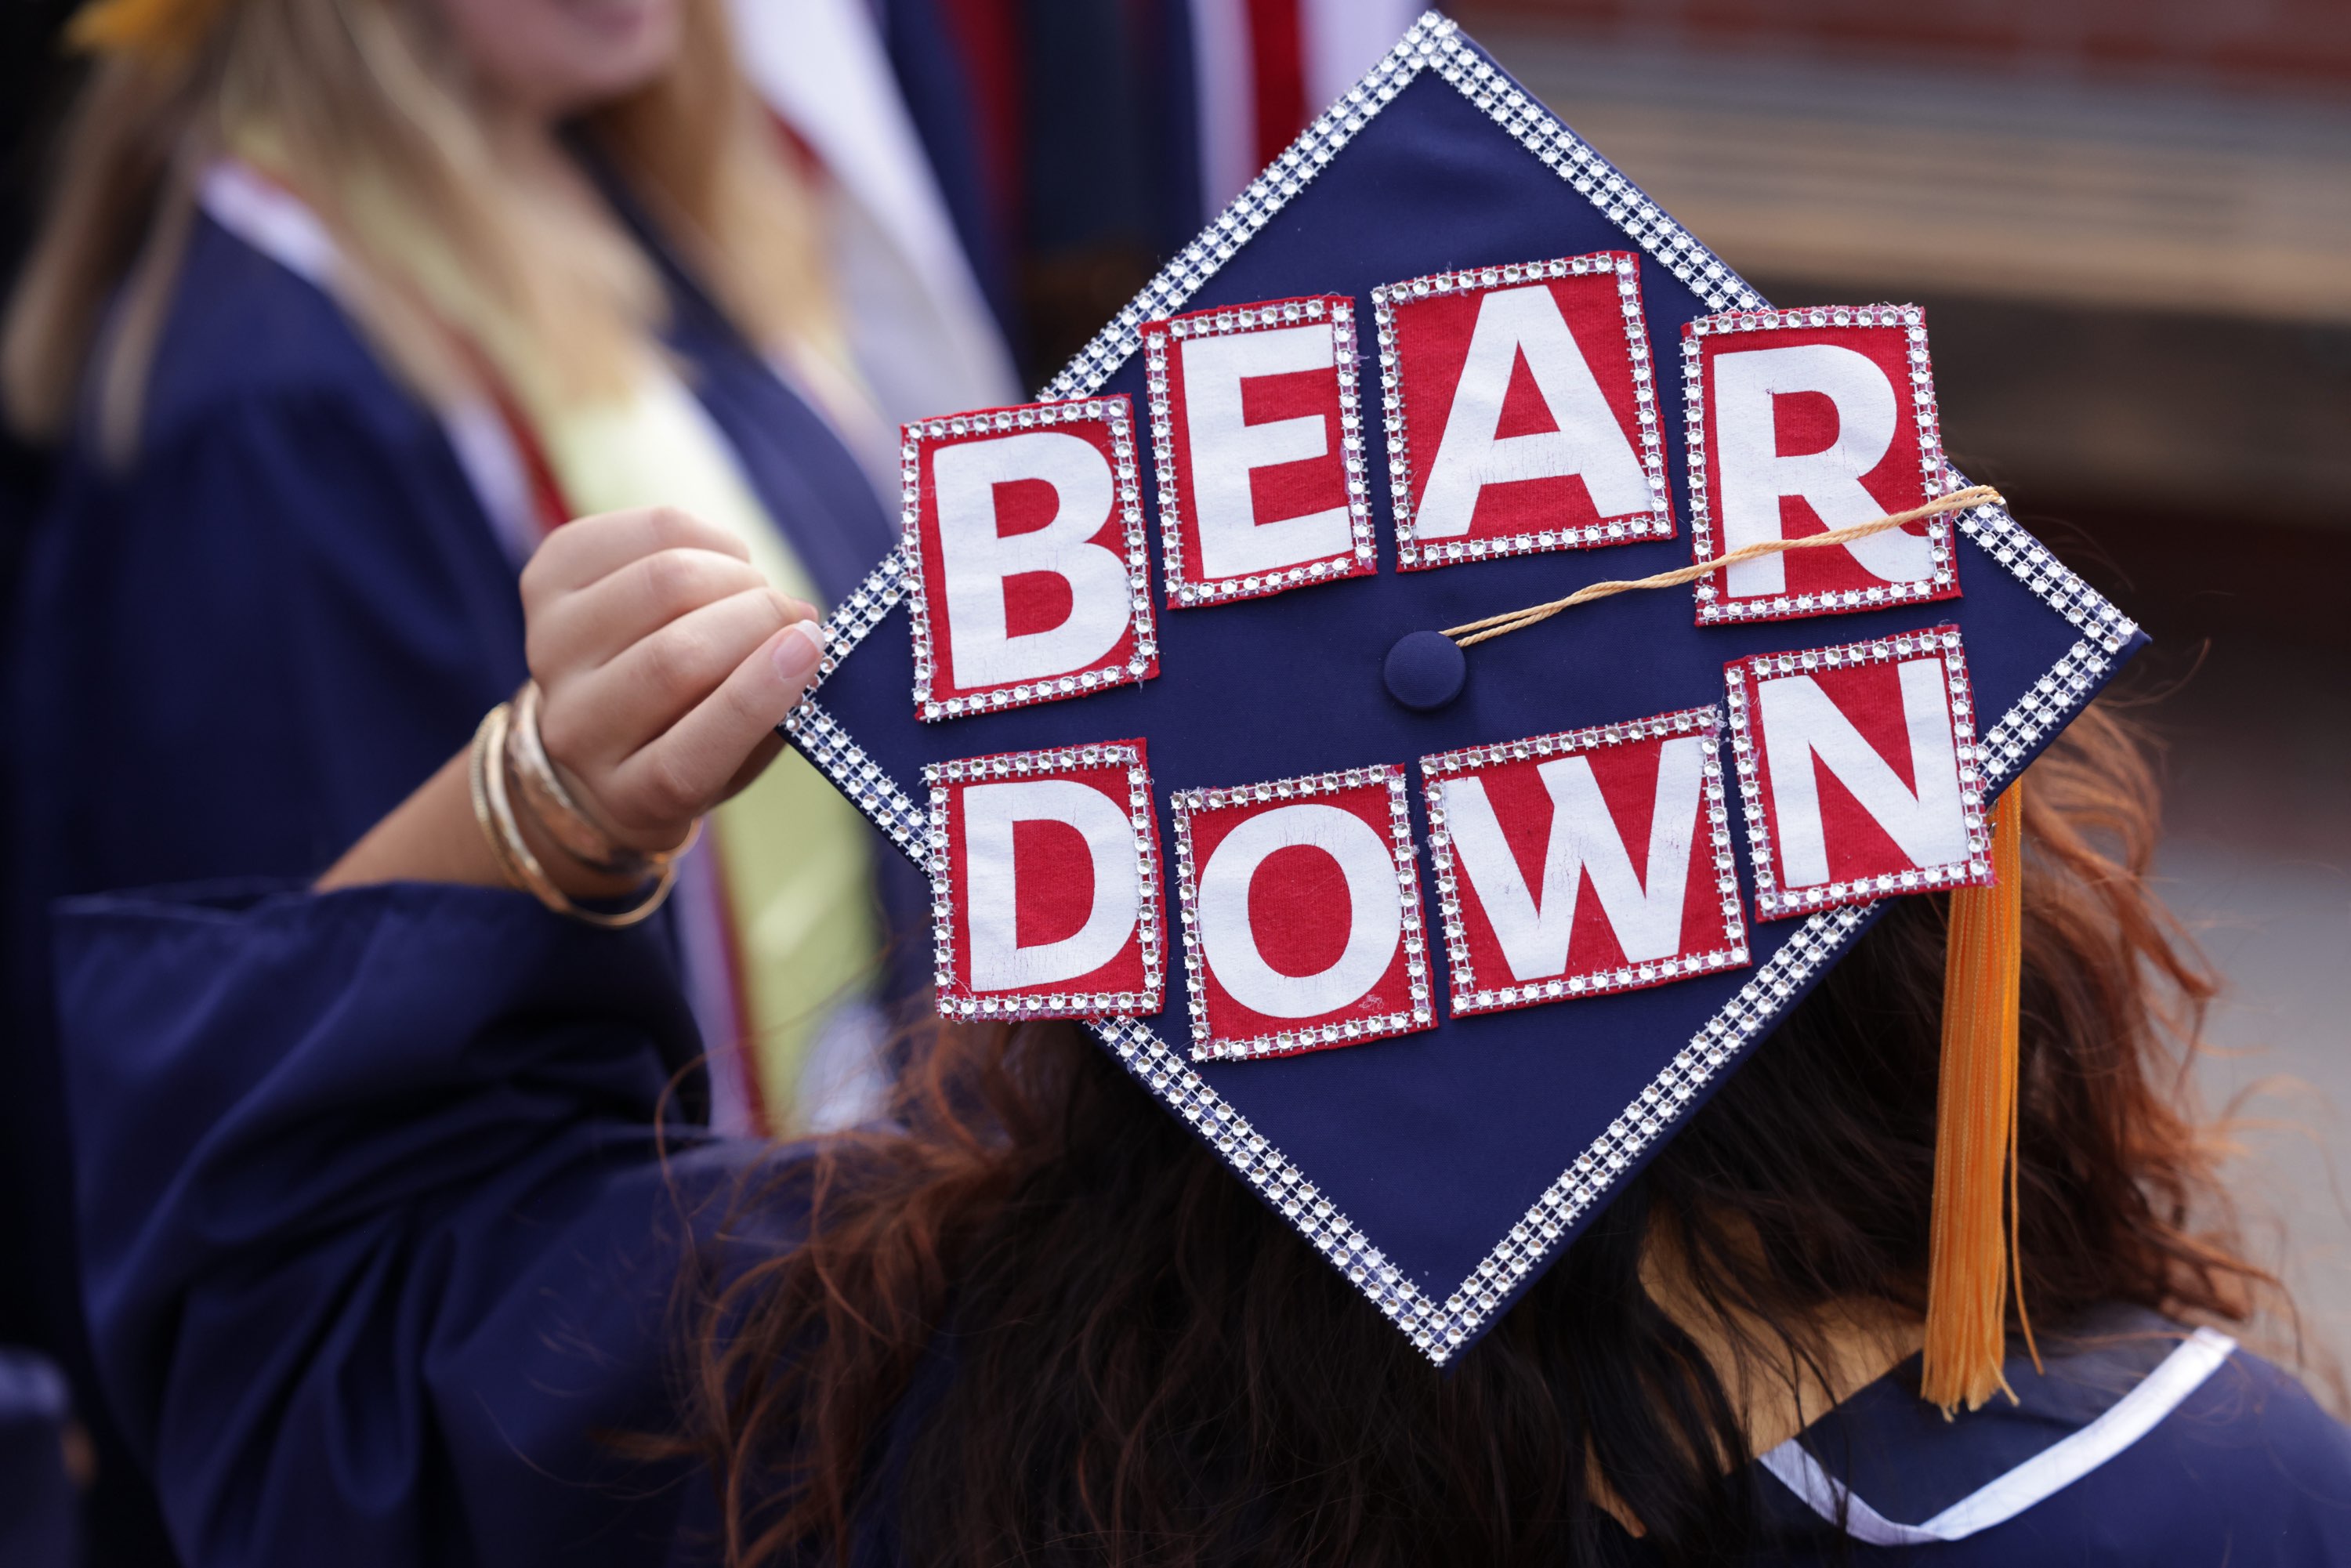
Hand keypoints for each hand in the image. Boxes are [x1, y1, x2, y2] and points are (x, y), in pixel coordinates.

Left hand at [318, 506, 826, 895]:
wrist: (598, 720)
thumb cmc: (691, 741)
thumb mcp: (736, 760)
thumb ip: (770, 717)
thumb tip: (804, 640)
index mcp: (629, 797)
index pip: (686, 761)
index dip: (754, 699)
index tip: (809, 647)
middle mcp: (575, 729)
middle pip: (675, 658)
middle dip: (756, 619)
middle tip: (795, 615)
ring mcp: (549, 651)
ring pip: (657, 584)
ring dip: (733, 574)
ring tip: (756, 589)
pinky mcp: (544, 581)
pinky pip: (635, 534)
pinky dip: (701, 535)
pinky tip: (721, 558)